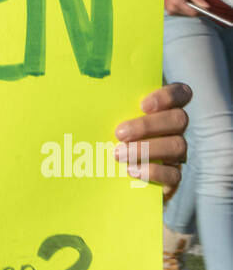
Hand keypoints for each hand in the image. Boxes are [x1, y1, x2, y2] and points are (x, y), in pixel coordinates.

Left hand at [114, 81, 190, 199]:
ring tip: (119, 154)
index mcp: (163, 108)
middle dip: (147, 125)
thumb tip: (88, 91)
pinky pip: (174, 174)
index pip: (181, 93)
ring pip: (177, 145)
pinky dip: (153, 172)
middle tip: (119, 133)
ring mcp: (176, 154)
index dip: (167, 96)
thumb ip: (107, 104)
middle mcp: (175, 129)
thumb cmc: (105, 136)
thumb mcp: (107, 118)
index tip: (143, 105)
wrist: (107, 178)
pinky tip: (131, 170)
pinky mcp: (172, 178)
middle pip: (179, 119)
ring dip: (147, 148)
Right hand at [165, 0, 209, 16]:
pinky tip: (185, 2)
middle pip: (190, 14)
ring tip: (189, 0)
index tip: (207, 7)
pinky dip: (186, 9)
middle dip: (196, 9)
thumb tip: (206, 6)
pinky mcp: (170, 12)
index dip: (201, 10)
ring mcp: (170, 12)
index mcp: (176, 3)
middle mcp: (172, 9)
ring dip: (191, 9)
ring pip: (187, 15)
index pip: (193, 13)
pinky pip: (182, 13)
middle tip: (197, 1)